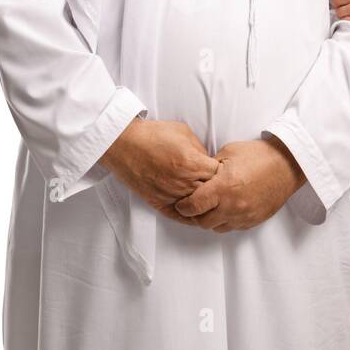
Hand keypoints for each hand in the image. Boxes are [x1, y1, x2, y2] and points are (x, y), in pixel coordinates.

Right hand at [99, 117, 219, 224]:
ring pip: (199, 208)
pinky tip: (197, 212)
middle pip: (212, 194)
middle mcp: (184, 182)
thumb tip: (210, 162)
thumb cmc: (153, 135)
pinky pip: (181, 216)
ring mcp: (171, 195)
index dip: (225, 174)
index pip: (221, 176)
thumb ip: (201, 149)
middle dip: (218, 190)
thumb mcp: (185, 133)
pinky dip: (191, 216)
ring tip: (212, 201)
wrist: (124, 144)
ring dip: (206, 204)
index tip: (225, 172)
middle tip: (221, 188)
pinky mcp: (159, 203)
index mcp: (193, 164)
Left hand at [172, 136, 306, 232]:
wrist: (287, 164)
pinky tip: (227, 208)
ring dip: (211, 219)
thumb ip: (209, 168)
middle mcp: (232, 205)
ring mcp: (244, 215)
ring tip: (212, 207)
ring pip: (216, 228)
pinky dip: (226, 220)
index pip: (193, 206)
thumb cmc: (258, 155)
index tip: (181, 203)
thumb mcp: (228, 152)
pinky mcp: (253, 220)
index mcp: (223, 187)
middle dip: (195, 215)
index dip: (183, 206)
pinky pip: (232, 227)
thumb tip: (197, 177)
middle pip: (202, 222)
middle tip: (194, 206)